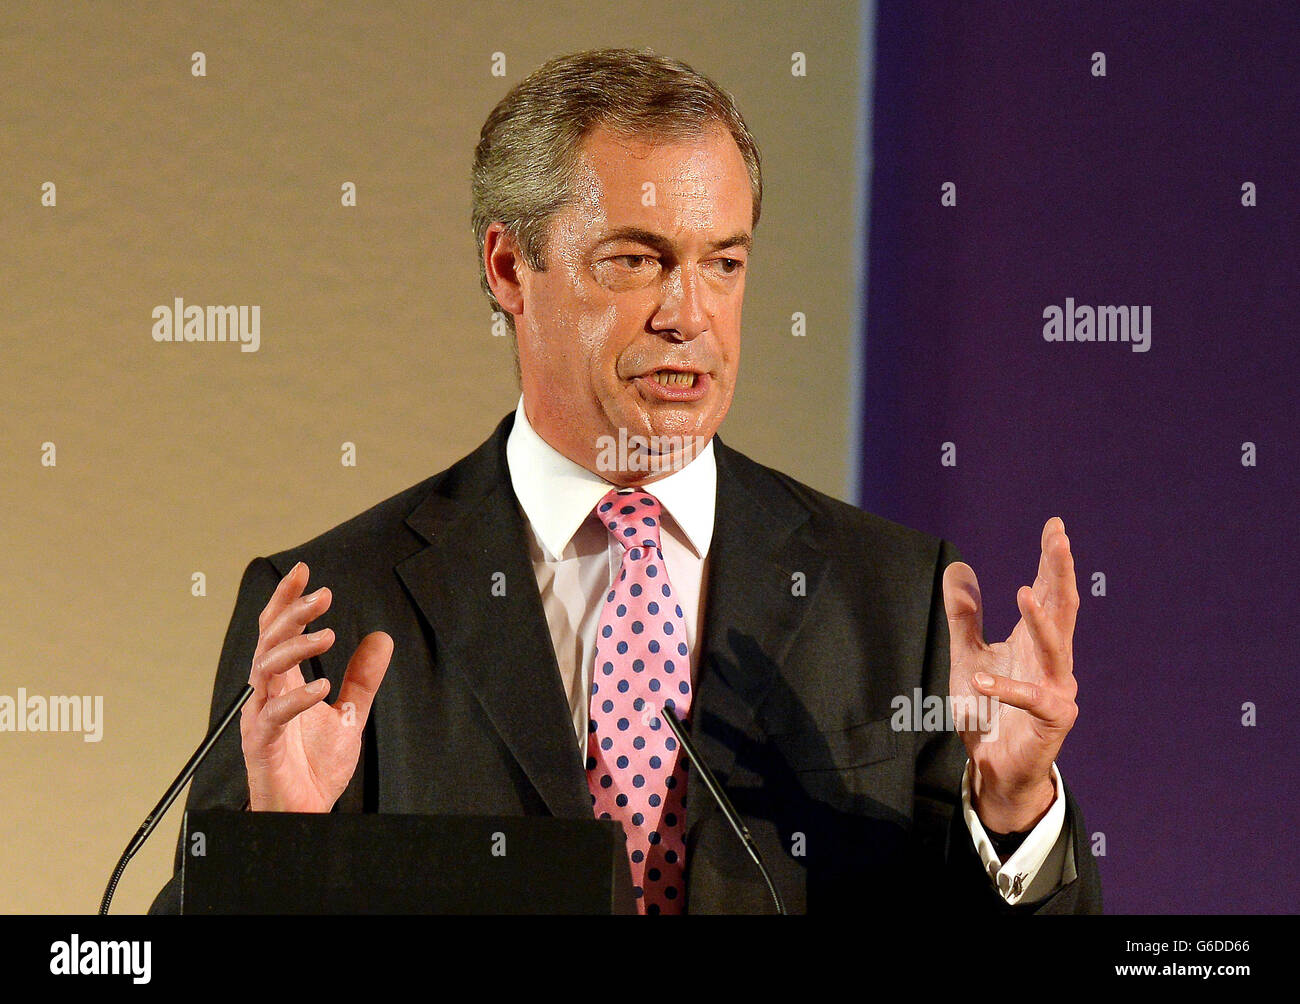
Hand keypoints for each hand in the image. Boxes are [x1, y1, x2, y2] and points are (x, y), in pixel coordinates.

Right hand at [240, 561, 391, 811]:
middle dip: (292, 613)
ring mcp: (261, 718)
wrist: (303, 814)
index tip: (303, 570)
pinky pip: (273, 715)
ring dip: (296, 648)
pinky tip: (322, 688)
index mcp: (282, 684)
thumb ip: (362, 678)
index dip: (285, 599)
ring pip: (264, 669)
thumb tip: (381, 639)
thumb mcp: (349, 715)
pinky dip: (297, 698)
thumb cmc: (314, 768)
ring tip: (328, 636)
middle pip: (268, 641)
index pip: (276, 631)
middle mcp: (266, 695)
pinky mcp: (262, 744)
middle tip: (323, 596)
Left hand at [942, 517, 1078, 831]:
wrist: (995, 766)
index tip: (1055, 526)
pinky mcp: (1052, 719)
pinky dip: (1005, 687)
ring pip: (1055, 648)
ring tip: (1024, 591)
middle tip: (1059, 539)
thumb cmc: (987, 711)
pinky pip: (1030, 698)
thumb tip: (959, 566)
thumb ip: (964, 615)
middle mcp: (1052, 659)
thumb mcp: (966, 654)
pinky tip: (980, 678)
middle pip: (1061, 608)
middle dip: (1060, 573)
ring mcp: (1056, 688)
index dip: (1050, 560)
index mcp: (1034, 640)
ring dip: (1040, 621)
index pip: (1047, 591)